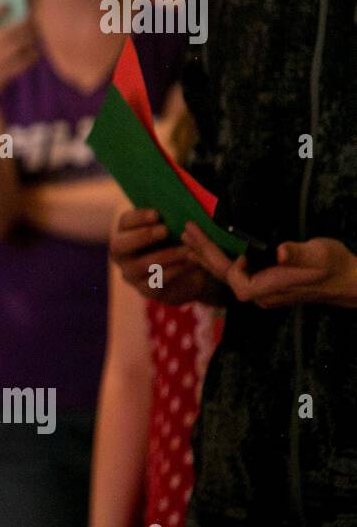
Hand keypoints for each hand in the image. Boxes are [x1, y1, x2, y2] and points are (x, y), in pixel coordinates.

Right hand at [0, 6, 38, 120]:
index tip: (7, 4)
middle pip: (8, 32)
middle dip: (22, 24)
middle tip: (31, 19)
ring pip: (18, 46)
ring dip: (29, 38)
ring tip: (34, 34)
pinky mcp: (3, 76)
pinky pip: (22, 62)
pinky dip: (31, 56)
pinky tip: (34, 52)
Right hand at [109, 208, 220, 305]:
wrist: (188, 274)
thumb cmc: (176, 244)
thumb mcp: (171, 229)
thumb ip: (167, 220)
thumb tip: (174, 208)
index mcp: (126, 234)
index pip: (124, 223)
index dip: (138, 218)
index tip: (157, 214)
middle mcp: (122, 255)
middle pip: (119, 246)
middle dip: (142, 236)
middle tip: (165, 230)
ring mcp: (131, 274)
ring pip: (140, 265)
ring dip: (165, 255)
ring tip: (186, 249)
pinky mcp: (146, 291)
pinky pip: (156, 282)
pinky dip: (175, 271)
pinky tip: (190, 263)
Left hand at [181, 224, 356, 309]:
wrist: (348, 280)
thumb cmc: (334, 265)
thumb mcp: (319, 255)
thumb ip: (299, 254)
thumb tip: (281, 252)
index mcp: (268, 290)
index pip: (234, 279)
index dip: (225, 263)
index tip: (223, 243)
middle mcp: (260, 294)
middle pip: (223, 276)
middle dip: (203, 252)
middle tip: (186, 231)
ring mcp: (261, 291)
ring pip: (226, 275)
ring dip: (207, 256)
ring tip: (188, 239)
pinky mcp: (263, 285)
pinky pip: (234, 273)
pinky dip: (219, 260)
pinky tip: (208, 250)